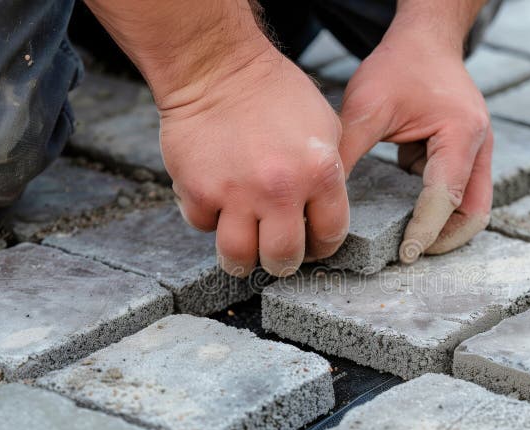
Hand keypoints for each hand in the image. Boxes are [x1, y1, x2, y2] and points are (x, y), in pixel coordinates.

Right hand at [159, 42, 347, 276]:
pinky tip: (216, 201)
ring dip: (242, 260)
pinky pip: (203, 226)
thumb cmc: (274, 92)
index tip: (312, 244)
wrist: (217, 66)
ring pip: (238, 258)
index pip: (330, 235)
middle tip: (277, 255)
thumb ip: (330, 172)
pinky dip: (208, 219)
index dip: (322, 245)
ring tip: (245, 251)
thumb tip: (323, 210)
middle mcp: (280, 190)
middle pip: (284, 258)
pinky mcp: (198, 191)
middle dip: (283, 262)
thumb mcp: (325, 126)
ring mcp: (236, 193)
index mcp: (320, 172)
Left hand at [339, 28, 493, 262]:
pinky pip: (461, 193)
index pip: (445, 197)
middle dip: (445, 240)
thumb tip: (328, 198)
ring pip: (472, 207)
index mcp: (460, 133)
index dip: (425, 231)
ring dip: (445, 228)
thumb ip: (348, 152)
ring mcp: (479, 150)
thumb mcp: (366, 106)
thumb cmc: (399, 66)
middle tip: (409, 255)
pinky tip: (409, 214)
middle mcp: (479, 145)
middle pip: (475, 213)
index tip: (404, 255)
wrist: (425, 40)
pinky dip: (439, 208)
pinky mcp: (469, 153)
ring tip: (408, 242)